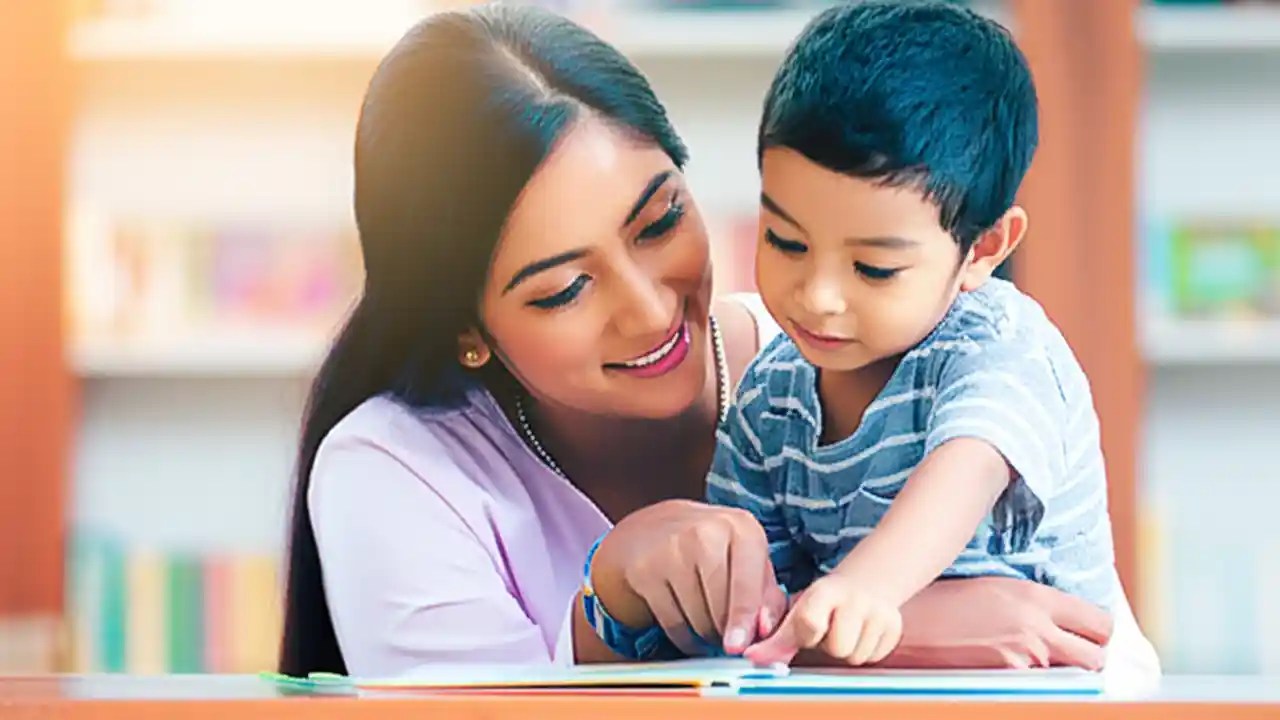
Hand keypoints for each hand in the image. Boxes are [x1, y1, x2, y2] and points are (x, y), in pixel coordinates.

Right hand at [590, 500, 788, 655]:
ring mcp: (671, 548)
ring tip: (704, 617)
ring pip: (698, 619)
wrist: (647, 532)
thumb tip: (765, 630)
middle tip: (726, 630)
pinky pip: (672, 623)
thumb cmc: (707, 550)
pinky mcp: (643, 569)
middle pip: (721, 608)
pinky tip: (685, 622)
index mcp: (741, 527)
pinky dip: (683, 636)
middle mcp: (705, 531)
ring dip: (705, 634)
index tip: (739, 645)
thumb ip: (766, 596)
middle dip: (726, 630)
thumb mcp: (746, 563)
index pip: (747, 581)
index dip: (745, 617)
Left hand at [745, 574, 902, 666]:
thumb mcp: (800, 609)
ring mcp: (880, 612)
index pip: (810, 624)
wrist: (867, 582)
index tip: (809, 631)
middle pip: (839, 648)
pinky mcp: (896, 627)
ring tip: (845, 630)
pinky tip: (861, 633)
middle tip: (830, 629)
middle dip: (830, 645)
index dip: (808, 635)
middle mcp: (857, 598)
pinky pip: (875, 658)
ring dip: (847, 650)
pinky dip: (865, 651)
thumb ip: (778, 638)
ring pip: (857, 657)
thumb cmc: (825, 602)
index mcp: (826, 590)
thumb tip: (753, 657)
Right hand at [872, 577, 1112, 669]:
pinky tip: (1007, 679)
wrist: (900, 630)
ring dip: (1060, 679)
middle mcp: (1036, 628)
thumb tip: (1062, 625)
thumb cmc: (939, 607)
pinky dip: (1034, 690)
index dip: (1095, 636)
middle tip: (1066, 662)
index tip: (1084, 640)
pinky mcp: (1007, 685)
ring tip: (1030, 670)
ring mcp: (1024, 661)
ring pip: (1072, 681)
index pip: (1100, 623)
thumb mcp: (992, 591)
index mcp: (1033, 597)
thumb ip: (1033, 607)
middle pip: (1096, 657)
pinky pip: (1041, 693)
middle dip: (1086, 662)